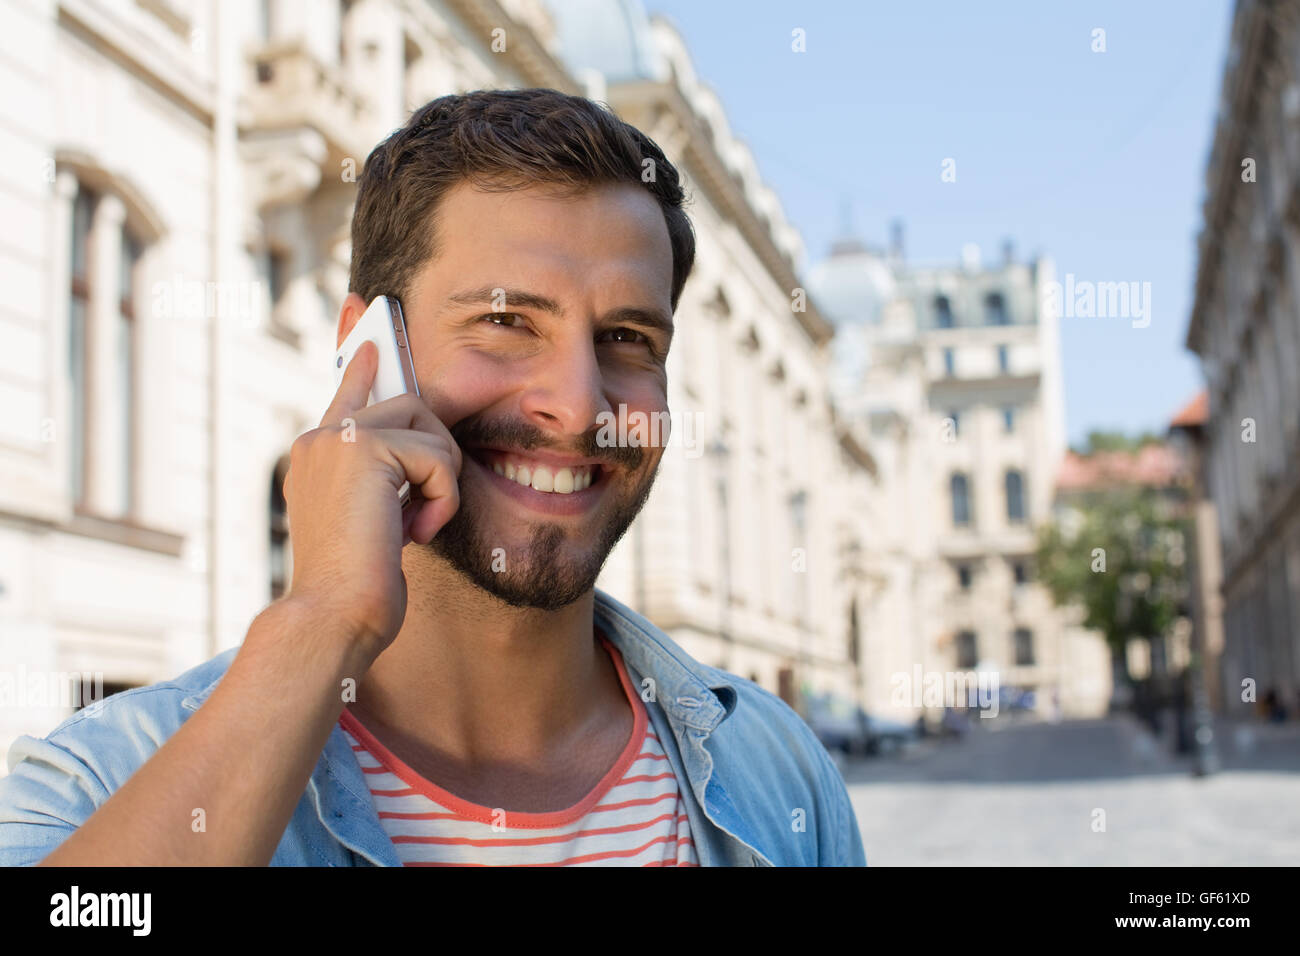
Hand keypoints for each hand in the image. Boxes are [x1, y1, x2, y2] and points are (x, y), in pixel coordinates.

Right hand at [281, 341, 461, 660]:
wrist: (334, 616)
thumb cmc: (359, 584)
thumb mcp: (377, 519)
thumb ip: (388, 478)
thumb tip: (425, 452)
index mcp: (318, 452)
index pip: (346, 385)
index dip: (358, 346)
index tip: (364, 308)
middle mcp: (320, 437)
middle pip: (413, 406)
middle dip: (436, 460)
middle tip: (418, 515)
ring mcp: (334, 438)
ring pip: (429, 427)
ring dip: (439, 483)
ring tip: (412, 525)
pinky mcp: (361, 449)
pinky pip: (437, 458)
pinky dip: (441, 500)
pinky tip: (413, 532)